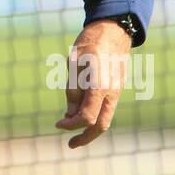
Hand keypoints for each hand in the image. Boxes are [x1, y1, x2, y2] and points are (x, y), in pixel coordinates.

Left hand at [55, 19, 131, 148]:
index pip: (86, 117)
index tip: (58, 124)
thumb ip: (72, 91)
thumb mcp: (73, 65)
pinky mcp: (116, 88)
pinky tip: (79, 112)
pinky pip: (106, 108)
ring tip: (70, 126)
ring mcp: (117, 91)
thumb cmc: (90, 44)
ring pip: (105, 118)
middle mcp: (112, 92)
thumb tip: (70, 115)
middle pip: (101, 126)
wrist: (113, 30)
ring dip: (89, 127)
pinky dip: (94, 115)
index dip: (70, 125)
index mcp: (100, 86)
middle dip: (85, 138)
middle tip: (70, 145)